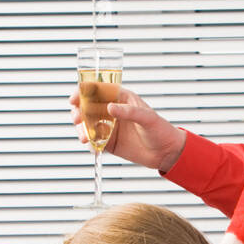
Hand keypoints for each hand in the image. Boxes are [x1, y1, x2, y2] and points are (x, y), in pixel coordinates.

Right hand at [68, 83, 186, 171]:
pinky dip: (91, 143)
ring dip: (82, 129)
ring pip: (88, 125)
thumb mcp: (147, 118)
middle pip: (87, 107)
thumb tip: (110, 108)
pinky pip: (95, 141)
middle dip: (78, 112)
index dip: (83, 93)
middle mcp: (112, 111)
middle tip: (77, 119)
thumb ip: (128, 112)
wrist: (168, 153)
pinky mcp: (109, 142)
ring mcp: (109, 127)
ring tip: (84, 137)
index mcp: (120, 99)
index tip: (75, 99)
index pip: (97, 91)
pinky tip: (93, 147)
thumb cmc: (162, 131)